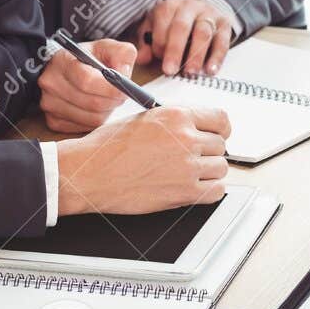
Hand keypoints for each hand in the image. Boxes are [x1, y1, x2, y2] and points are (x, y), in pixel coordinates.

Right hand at [38, 39, 138, 133]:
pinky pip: (85, 128)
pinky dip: (96, 120)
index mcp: (63, 61)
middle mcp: (51, 83)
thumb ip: (122, 53)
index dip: (110, 88)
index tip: (124, 88)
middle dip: (113, 100)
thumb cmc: (89, 58)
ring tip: (107, 99)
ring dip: (107, 111)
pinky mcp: (53, 121)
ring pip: (91, 118)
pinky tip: (96, 108)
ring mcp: (49, 104)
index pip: (87, 81)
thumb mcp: (107, 47)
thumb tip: (124, 73)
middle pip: (92, 103)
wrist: (67, 69)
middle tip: (120, 94)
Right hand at [55, 105, 232, 215]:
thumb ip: (175, 121)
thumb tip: (196, 127)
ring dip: (209, 171)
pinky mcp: (184, 192)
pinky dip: (210, 189)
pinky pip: (217, 190)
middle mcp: (186, 138)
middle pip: (220, 145)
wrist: (88, 174)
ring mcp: (187, 166)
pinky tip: (194, 187)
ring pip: (221, 167)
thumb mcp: (144, 119)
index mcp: (177, 116)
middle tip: (193, 157)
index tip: (218, 135)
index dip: (220, 129)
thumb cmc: (107, 148)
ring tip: (189, 173)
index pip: (221, 118)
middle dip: (208, 151)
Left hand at [134, 0, 232, 76]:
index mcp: (169, 7)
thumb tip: (142, 59)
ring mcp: (209, 15)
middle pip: (182, 27)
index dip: (160, 44)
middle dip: (175, 50)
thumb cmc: (174, 23)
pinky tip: (210, 70)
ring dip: (196, 55)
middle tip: (170, 70)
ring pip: (203, 33)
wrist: (201, 9)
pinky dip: (217, 57)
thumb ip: (147, 43)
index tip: (158, 61)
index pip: (163, 23)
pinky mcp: (224, 24)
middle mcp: (190, 7)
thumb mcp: (155, 28)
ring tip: (191, 72)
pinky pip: (222, 41)